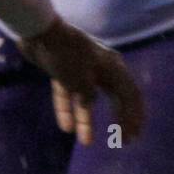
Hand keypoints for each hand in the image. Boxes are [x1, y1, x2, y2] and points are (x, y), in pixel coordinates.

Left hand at [19, 17, 144, 145]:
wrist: (40, 32)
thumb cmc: (65, 55)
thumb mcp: (81, 80)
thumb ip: (88, 96)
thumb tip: (89, 104)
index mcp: (113, 68)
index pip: (130, 96)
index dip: (133, 118)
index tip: (130, 138)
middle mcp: (103, 69)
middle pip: (115, 98)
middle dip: (119, 120)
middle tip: (122, 141)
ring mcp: (84, 70)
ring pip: (89, 100)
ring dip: (88, 120)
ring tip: (87, 142)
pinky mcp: (65, 72)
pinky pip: (69, 95)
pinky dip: (68, 109)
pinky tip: (66, 127)